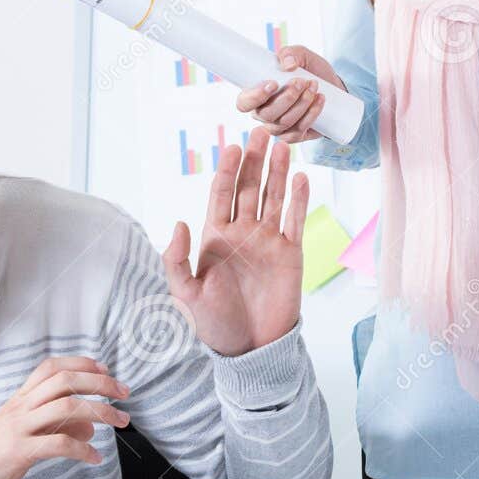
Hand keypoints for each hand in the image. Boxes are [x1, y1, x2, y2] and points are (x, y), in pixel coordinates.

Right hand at [0, 356, 129, 478]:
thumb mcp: (28, 434)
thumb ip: (58, 426)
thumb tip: (91, 427)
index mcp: (20, 398)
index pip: (52, 367)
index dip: (81, 363)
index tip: (106, 370)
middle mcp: (20, 406)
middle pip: (65, 380)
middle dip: (100, 383)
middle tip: (125, 393)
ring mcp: (19, 427)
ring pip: (66, 407)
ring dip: (101, 413)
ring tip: (122, 423)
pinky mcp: (19, 451)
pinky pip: (58, 444)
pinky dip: (83, 449)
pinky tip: (96, 458)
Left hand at [163, 128, 309, 355]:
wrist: (250, 347)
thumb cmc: (214, 322)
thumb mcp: (185, 293)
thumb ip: (176, 259)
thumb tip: (178, 222)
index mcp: (215, 237)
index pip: (221, 194)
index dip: (227, 170)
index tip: (232, 147)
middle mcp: (242, 232)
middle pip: (250, 187)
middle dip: (255, 160)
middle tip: (261, 132)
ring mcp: (268, 241)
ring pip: (274, 197)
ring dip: (278, 172)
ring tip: (283, 146)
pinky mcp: (291, 253)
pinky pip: (296, 219)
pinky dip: (299, 199)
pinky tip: (302, 177)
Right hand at [235, 45, 344, 141]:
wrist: (332, 86)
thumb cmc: (309, 70)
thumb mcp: (301, 55)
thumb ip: (291, 54)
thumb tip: (288, 64)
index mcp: (256, 95)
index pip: (244, 102)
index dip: (255, 96)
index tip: (273, 84)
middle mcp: (264, 114)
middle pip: (267, 114)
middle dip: (286, 97)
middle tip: (301, 82)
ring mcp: (278, 127)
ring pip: (284, 122)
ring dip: (301, 103)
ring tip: (314, 86)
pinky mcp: (294, 135)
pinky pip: (298, 130)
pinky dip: (311, 114)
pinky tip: (319, 100)